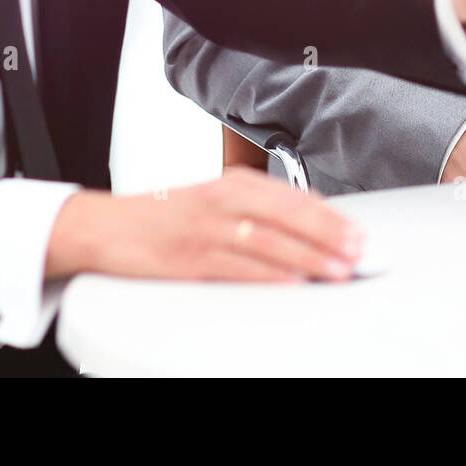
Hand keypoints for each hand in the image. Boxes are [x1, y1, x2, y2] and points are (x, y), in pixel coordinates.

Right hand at [44, 167, 362, 282]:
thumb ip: (257, 211)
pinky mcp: (190, 258)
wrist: (107, 227)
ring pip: (269, 241)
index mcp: (233, 183)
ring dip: (309, 257)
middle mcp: (223, 200)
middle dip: (329, 236)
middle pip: (288, 216)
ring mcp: (207, 229)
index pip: (294, 197)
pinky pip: (238, 267)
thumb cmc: (165, 217)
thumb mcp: (215, 202)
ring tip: (338, 270)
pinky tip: (292, 281)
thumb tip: (310, 230)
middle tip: (359, 252)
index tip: (358, 233)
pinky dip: (269, 274)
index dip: (331, 217)